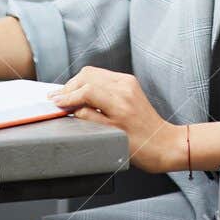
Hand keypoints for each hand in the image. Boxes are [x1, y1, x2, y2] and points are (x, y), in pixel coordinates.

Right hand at [49, 66, 183, 173]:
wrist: (164, 144)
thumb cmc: (141, 146)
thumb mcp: (110, 136)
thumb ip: (89, 118)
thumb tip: (73, 108)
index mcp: (120, 100)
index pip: (86, 89)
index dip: (67, 96)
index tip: (54, 103)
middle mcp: (125, 86)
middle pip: (88, 75)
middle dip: (70, 87)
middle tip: (56, 100)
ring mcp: (128, 83)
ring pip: (94, 73)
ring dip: (78, 84)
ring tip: (66, 97)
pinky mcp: (129, 84)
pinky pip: (103, 77)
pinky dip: (89, 83)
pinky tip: (82, 95)